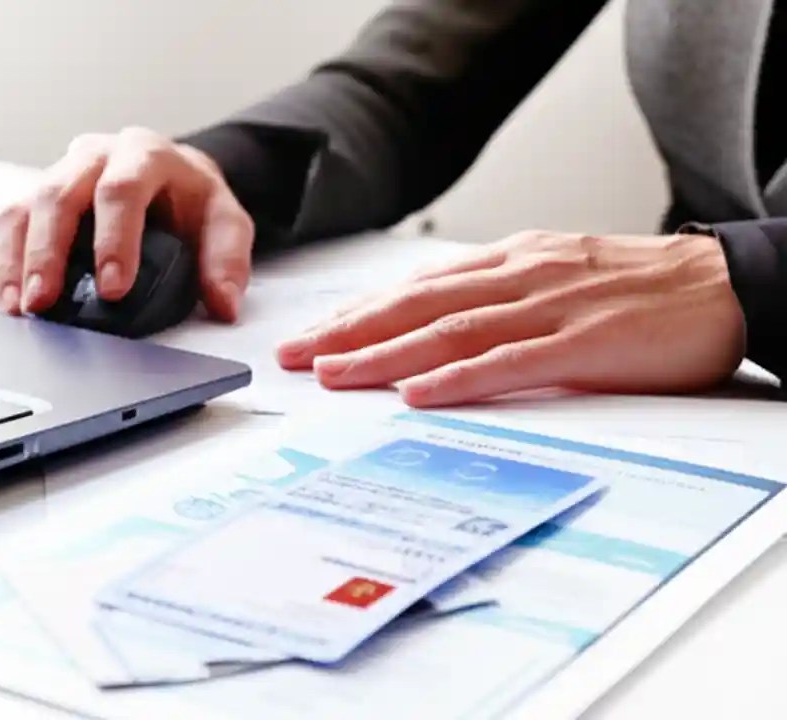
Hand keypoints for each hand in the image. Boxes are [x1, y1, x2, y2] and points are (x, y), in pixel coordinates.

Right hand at [0, 127, 253, 320]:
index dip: (114, 239)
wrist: (170, 176)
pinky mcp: (39, 196)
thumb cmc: (191, 200)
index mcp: (145, 155)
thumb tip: (224, 304)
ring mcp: (61, 172)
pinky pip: (11, 222)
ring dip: (19, 260)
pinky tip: (10, 298)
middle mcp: (96, 156)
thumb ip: (228, 259)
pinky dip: (7, 261)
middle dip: (50, 252)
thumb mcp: (225, 221)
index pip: (122, 189)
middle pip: (60, 194)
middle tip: (47, 301)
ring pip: (27, 206)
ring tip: (22, 307)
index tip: (112, 289)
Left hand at [277, 231, 746, 406]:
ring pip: (448, 330)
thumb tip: (437, 326)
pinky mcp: (584, 343)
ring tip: (332, 374)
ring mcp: (550, 307)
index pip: (416, 288)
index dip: (359, 312)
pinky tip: (415, 393)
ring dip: (383, 354)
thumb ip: (499, 297)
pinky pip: (510, 361)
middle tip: (295, 357)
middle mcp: (519, 277)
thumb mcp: (556, 276)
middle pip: (416, 305)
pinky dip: (458, 378)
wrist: (726, 282)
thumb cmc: (639, 287)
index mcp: (511, 262)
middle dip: (349, 332)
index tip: (313, 335)